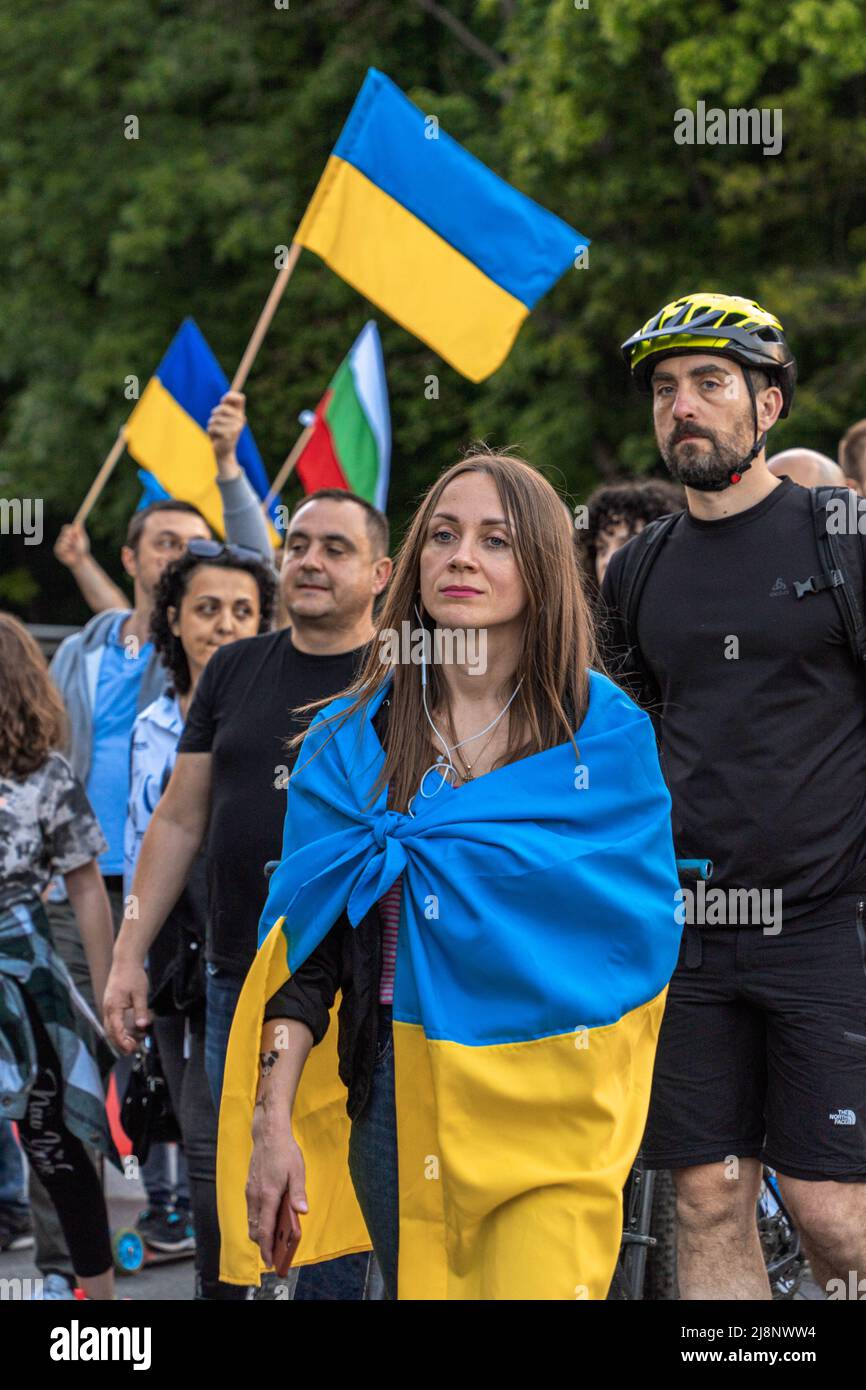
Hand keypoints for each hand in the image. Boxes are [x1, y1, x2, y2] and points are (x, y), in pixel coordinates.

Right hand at [54, 523, 89, 568]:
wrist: (81, 560)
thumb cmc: (82, 549)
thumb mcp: (82, 538)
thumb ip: (80, 530)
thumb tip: (80, 520)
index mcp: (67, 535)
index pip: (66, 527)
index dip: (71, 529)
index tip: (75, 531)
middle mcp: (62, 538)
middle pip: (65, 531)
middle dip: (72, 536)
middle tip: (76, 543)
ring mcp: (59, 544)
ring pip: (64, 539)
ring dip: (71, 544)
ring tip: (73, 549)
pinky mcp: (57, 550)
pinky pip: (61, 546)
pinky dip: (67, 548)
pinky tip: (69, 552)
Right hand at [103, 958, 151, 1052]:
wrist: (125, 961)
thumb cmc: (132, 975)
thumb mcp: (140, 993)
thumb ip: (141, 1010)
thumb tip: (142, 1025)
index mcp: (113, 1006)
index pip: (116, 1029)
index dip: (122, 1041)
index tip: (131, 1049)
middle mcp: (107, 1008)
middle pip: (110, 1032)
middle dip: (120, 1043)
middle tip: (133, 1050)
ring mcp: (108, 1006)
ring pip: (110, 1028)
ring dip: (119, 1037)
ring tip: (132, 1043)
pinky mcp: (111, 1004)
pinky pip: (112, 1021)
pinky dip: (119, 1029)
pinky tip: (129, 1031)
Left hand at [207, 390, 245, 469]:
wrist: (224, 452)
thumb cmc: (221, 432)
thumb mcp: (223, 418)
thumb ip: (226, 406)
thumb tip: (228, 393)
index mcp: (240, 413)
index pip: (240, 398)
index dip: (230, 396)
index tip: (222, 400)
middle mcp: (240, 419)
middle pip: (222, 407)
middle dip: (215, 414)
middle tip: (217, 422)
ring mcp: (236, 427)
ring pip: (215, 418)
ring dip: (211, 425)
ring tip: (217, 432)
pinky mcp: (229, 435)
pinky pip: (212, 427)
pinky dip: (211, 432)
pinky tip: (216, 438)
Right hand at [246, 1118, 307, 1267]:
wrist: (268, 1134)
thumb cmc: (285, 1152)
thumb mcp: (297, 1171)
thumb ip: (298, 1193)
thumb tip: (302, 1211)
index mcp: (268, 1195)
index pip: (265, 1229)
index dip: (267, 1248)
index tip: (272, 1262)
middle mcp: (255, 1196)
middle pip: (255, 1230)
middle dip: (263, 1245)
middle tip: (276, 1254)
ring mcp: (250, 1192)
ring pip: (251, 1221)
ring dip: (260, 1233)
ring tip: (275, 1240)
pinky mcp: (249, 1188)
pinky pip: (252, 1211)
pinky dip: (258, 1221)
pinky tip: (271, 1220)